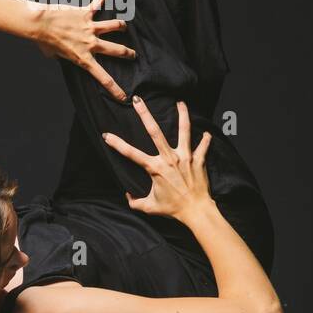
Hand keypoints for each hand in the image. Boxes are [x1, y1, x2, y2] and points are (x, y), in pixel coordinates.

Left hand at [33, 0, 135, 101]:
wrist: (40, 24)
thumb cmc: (43, 41)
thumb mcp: (53, 55)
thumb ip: (60, 56)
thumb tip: (57, 55)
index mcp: (83, 58)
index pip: (102, 77)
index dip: (115, 89)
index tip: (124, 97)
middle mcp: (91, 43)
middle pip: (116, 50)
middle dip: (127, 53)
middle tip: (133, 55)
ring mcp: (90, 28)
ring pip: (113, 26)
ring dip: (120, 26)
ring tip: (124, 27)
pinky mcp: (85, 14)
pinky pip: (96, 4)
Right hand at [101, 99, 213, 220]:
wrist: (196, 211)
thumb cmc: (173, 210)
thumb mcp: (150, 207)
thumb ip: (135, 202)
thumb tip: (128, 196)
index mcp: (155, 168)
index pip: (131, 153)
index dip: (117, 144)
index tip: (106, 135)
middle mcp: (169, 158)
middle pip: (155, 132)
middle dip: (145, 114)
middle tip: (137, 100)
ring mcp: (185, 157)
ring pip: (184, 131)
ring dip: (182, 115)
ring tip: (180, 103)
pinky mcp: (198, 160)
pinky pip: (203, 146)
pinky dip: (205, 139)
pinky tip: (206, 132)